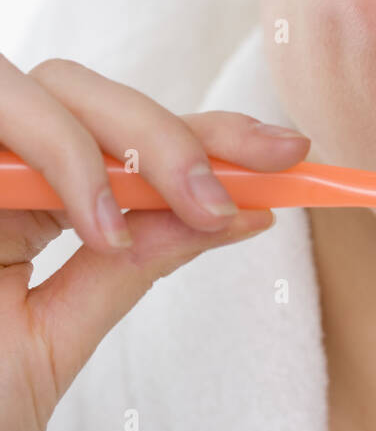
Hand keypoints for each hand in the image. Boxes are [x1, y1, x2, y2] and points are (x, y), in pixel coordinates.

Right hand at [0, 53, 308, 430]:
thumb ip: (127, 269)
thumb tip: (232, 210)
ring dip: (109, 139)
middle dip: (172, 133)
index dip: (211, 134)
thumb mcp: (53, 345)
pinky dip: (56, 155)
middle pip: (86, 92)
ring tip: (154, 214)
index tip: (290, 155)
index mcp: (30, 205)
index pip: (130, 142)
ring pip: (35, 85)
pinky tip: (91, 219)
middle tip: (237, 193)